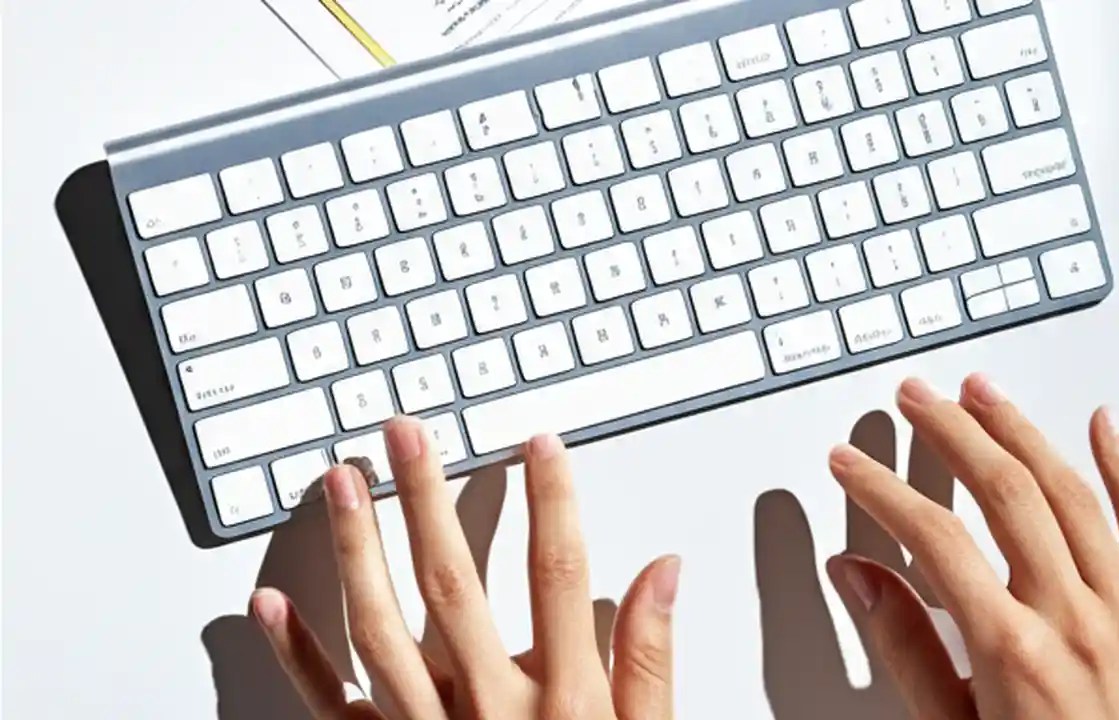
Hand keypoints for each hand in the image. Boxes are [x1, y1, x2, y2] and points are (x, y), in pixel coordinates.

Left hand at [249, 418, 680, 719]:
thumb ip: (650, 659)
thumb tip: (661, 572)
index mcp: (561, 698)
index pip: (556, 573)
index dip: (551, 500)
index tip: (537, 444)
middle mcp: (486, 706)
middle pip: (452, 582)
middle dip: (427, 498)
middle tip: (405, 433)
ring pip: (380, 627)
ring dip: (356, 549)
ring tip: (339, 483)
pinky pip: (327, 706)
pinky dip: (294, 652)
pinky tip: (270, 601)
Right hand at [826, 375, 1118, 718]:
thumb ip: (904, 649)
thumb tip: (859, 576)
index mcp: (1014, 651)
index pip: (934, 538)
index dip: (883, 490)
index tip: (850, 465)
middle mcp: (1076, 620)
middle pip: (1005, 492)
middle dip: (951, 432)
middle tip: (914, 399)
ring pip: (1072, 493)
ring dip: (1022, 431)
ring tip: (983, 393)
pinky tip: (1103, 428)